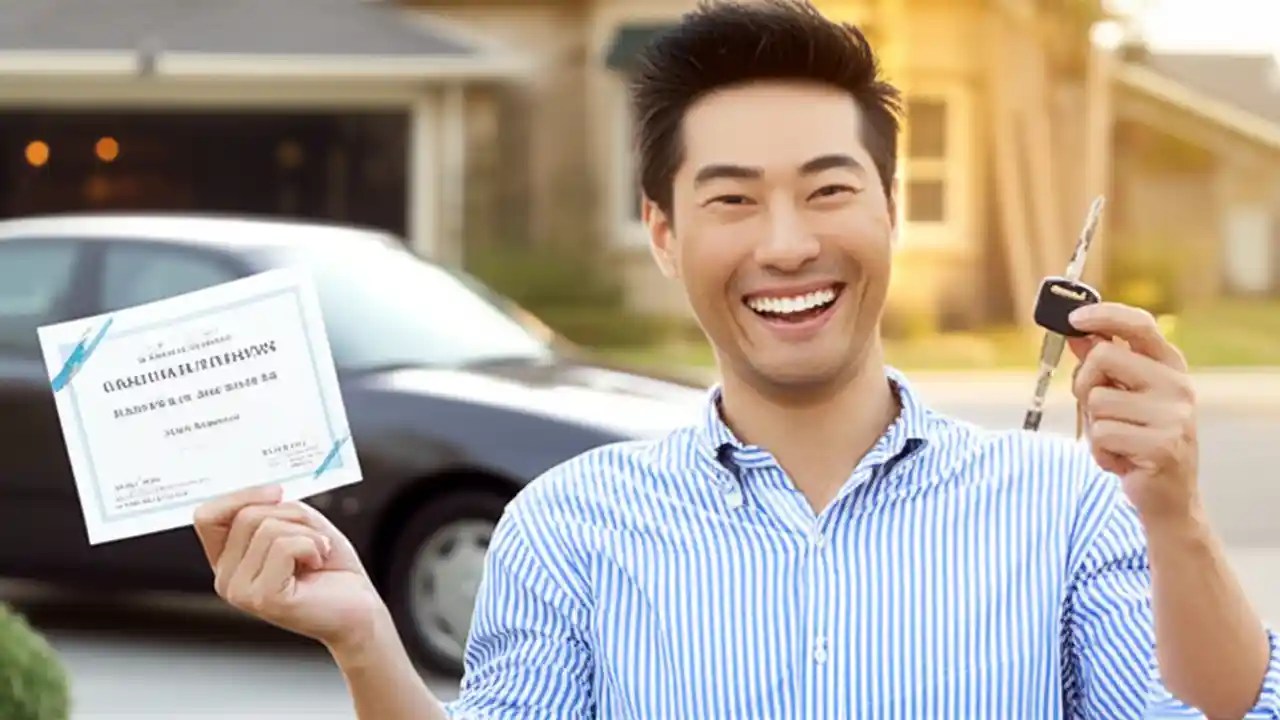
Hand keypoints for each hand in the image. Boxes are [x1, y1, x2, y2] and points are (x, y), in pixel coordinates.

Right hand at [193, 484, 387, 654]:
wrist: (359, 608)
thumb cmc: (332, 568)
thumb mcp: (300, 523)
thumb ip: (273, 508)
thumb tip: (267, 494)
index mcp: (228, 559)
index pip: (207, 516)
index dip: (242, 495)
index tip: (277, 492)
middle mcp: (227, 579)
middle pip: (245, 516)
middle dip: (291, 516)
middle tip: (311, 539)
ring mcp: (241, 592)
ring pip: (267, 529)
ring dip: (307, 534)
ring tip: (316, 555)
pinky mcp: (264, 599)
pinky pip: (285, 546)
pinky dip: (312, 546)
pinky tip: (317, 565)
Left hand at [1067, 302, 1199, 523]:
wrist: (1168, 498)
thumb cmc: (1138, 441)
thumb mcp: (1123, 398)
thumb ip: (1103, 365)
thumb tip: (1078, 333)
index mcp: (1170, 367)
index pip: (1139, 326)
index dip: (1104, 316)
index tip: (1073, 319)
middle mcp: (1177, 386)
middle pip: (1102, 358)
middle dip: (1083, 384)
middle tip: (1098, 411)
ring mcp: (1173, 416)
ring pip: (1096, 401)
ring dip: (1093, 426)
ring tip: (1118, 442)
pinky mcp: (1162, 446)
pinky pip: (1101, 434)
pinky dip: (1100, 452)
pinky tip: (1123, 462)